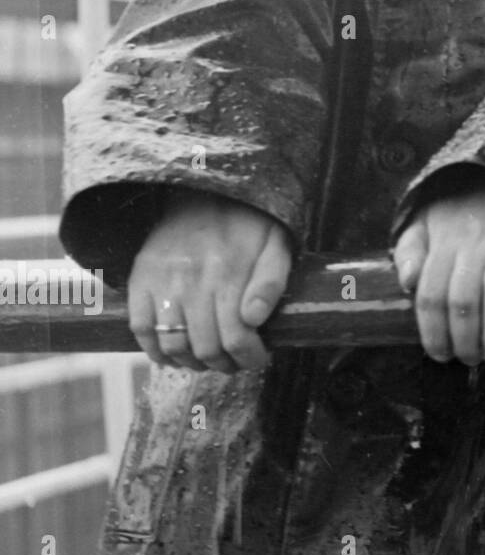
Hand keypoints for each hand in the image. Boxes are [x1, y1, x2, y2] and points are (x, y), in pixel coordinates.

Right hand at [128, 189, 291, 371]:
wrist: (203, 190)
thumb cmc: (247, 224)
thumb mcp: (275, 245)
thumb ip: (271, 282)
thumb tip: (255, 320)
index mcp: (229, 272)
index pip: (237, 337)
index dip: (249, 358)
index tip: (257, 359)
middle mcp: (192, 279)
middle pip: (206, 347)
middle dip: (226, 364)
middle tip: (235, 363)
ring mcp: (162, 281)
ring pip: (174, 344)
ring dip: (193, 364)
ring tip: (209, 361)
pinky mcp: (140, 279)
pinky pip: (141, 329)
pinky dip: (156, 352)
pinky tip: (175, 355)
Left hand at [391, 172, 484, 366]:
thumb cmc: (458, 206)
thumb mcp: (422, 222)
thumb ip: (409, 251)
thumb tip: (408, 283)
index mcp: (442, 240)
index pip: (431, 295)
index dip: (432, 333)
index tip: (439, 355)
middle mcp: (473, 241)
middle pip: (462, 301)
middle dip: (463, 341)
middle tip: (469, 360)